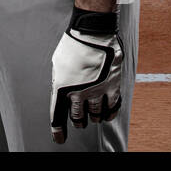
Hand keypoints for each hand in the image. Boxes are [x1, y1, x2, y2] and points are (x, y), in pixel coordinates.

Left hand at [49, 12, 123, 143]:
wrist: (93, 32)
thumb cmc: (72, 45)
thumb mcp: (58, 63)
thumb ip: (60, 81)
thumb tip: (63, 93)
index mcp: (61, 87)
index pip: (58, 115)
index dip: (58, 130)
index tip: (59, 139)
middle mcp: (78, 92)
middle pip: (78, 117)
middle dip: (78, 122)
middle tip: (79, 122)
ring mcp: (97, 91)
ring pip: (96, 115)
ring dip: (93, 117)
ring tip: (92, 116)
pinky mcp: (112, 86)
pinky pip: (112, 107)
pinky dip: (109, 114)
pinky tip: (107, 115)